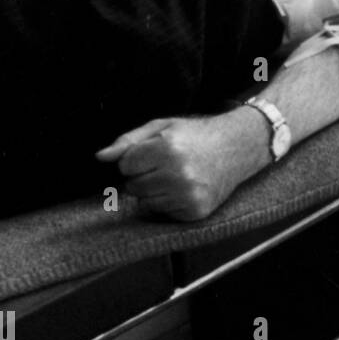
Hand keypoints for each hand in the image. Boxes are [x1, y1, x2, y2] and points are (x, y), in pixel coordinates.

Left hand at [94, 108, 269, 220]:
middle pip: (133, 187)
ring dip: (155, 191)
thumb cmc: (197, 135)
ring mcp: (189, 195)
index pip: (125, 166)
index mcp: (168, 149)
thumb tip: (100, 157)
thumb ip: (128, 141)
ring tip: (176, 176)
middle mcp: (178, 174)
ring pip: (146, 202)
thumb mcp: (162, 127)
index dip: (136, 159)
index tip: (153, 153)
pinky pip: (163, 212)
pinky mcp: (196, 210)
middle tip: (166, 165)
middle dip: (144, 176)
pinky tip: (185, 188)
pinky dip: (169, 202)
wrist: (237, 147)